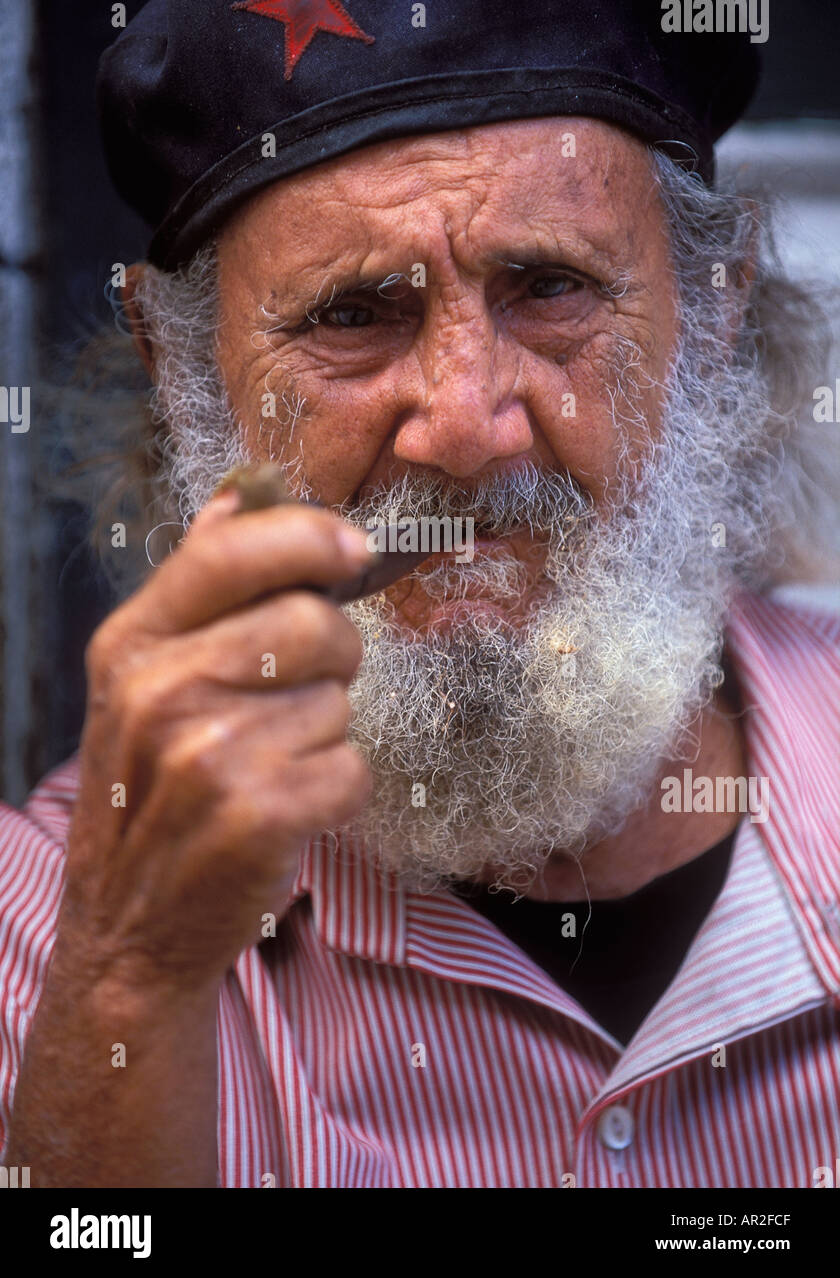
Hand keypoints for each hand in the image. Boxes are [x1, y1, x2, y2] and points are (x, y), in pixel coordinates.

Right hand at [60, 490, 372, 992]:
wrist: (129, 935)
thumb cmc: (150, 794)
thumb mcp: (141, 683)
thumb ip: (196, 590)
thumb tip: (239, 493)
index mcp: (131, 645)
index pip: (231, 551)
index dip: (308, 537)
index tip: (354, 549)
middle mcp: (160, 691)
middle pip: (312, 622)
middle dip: (336, 654)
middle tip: (306, 691)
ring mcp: (207, 755)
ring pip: (338, 702)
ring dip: (326, 733)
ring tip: (271, 766)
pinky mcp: (259, 815)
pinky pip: (354, 767)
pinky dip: (340, 790)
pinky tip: (291, 810)